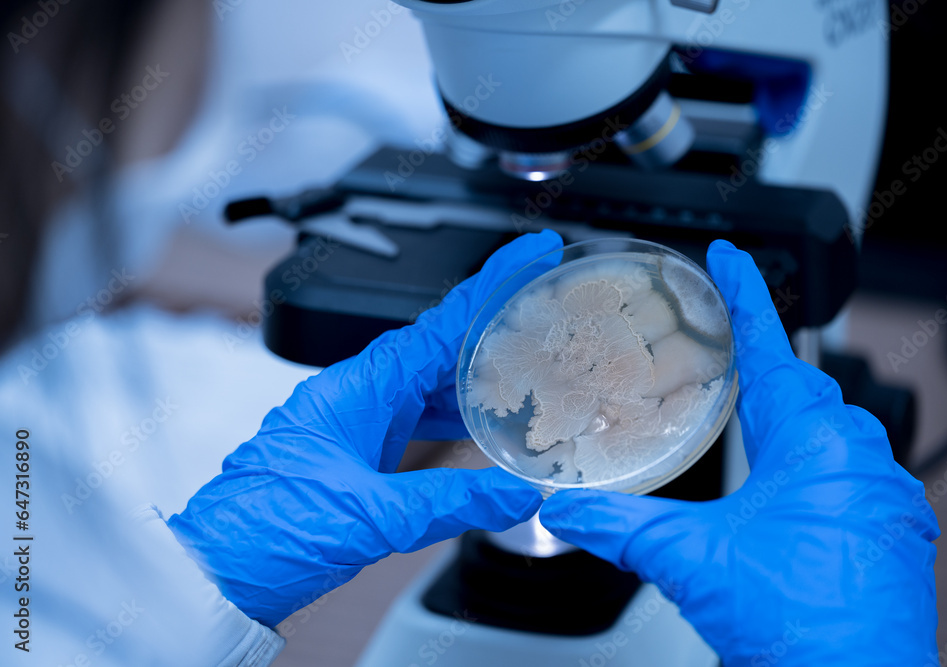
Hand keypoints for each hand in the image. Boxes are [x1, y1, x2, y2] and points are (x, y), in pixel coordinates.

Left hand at [168, 231, 563, 627]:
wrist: (217, 572)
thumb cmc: (268, 532)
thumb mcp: (374, 517)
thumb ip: (452, 502)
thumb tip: (517, 495)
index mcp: (358, 388)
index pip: (439, 325)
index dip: (490, 286)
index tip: (529, 252)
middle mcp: (355, 392)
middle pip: (438, 344)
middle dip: (491, 322)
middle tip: (541, 305)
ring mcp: (353, 418)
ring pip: (427, 379)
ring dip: (475, 370)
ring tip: (526, 363)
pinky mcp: (353, 446)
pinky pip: (412, 412)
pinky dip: (450, 411)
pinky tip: (478, 422)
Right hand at [540, 240, 939, 664]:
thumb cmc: (799, 627)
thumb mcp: (691, 561)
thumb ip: (621, 526)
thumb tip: (562, 511)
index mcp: (816, 444)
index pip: (773, 347)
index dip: (746, 296)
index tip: (731, 256)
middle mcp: (861, 461)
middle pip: (805, 389)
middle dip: (765, 363)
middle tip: (727, 345)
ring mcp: (883, 498)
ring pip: (832, 433)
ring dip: (789, 418)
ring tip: (750, 411)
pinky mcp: (889, 532)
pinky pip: (850, 474)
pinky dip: (812, 464)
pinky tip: (784, 488)